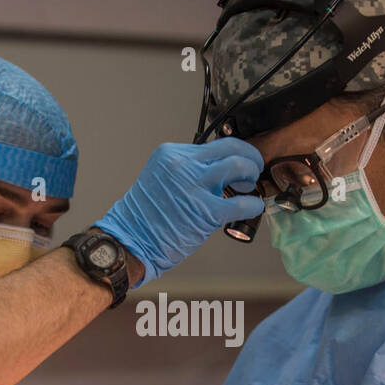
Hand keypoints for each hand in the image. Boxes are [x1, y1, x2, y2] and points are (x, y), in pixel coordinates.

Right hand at [95, 139, 264, 286]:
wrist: (130, 240)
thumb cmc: (145, 217)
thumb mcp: (161, 178)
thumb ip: (187, 170)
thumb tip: (217, 172)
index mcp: (171, 154)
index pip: (213, 144)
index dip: (233, 152)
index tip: (240, 161)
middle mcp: (183, 165)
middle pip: (231, 147)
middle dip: (250, 157)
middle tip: (254, 168)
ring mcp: (194, 187)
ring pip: (238, 166)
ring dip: (252, 173)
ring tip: (251, 185)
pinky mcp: (205, 212)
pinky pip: (241, 202)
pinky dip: (253, 205)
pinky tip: (253, 208)